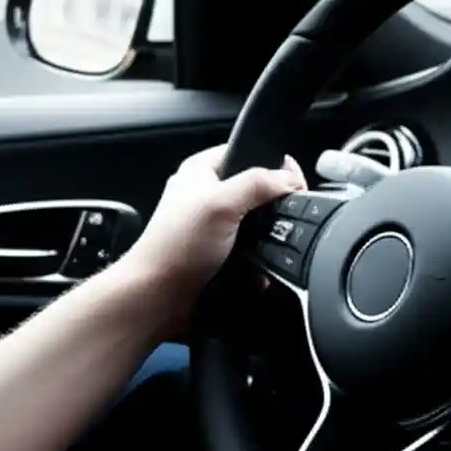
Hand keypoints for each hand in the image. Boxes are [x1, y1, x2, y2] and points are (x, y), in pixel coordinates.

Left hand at [122, 144, 305, 302]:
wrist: (157, 297)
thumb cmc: (175, 246)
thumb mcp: (221, 203)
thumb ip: (259, 184)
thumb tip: (289, 178)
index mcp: (201, 170)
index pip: (245, 152)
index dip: (272, 163)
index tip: (293, 180)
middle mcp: (205, 195)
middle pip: (254, 190)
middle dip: (271, 206)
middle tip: (284, 217)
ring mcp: (210, 226)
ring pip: (254, 223)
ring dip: (265, 237)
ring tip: (270, 246)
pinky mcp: (215, 253)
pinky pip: (248, 250)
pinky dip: (257, 260)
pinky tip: (259, 269)